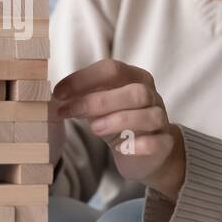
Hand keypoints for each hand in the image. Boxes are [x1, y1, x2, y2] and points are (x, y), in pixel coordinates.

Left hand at [52, 59, 185, 196]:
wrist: (149, 152)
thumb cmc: (119, 122)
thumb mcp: (100, 105)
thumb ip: (84, 96)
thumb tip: (56, 94)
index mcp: (135, 78)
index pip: (112, 69)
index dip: (82, 79)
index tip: (58, 93)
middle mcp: (151, 95)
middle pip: (134, 91)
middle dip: (97, 101)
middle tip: (70, 111)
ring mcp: (161, 120)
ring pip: (148, 115)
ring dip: (118, 120)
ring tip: (94, 129)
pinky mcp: (164, 144)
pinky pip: (157, 142)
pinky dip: (139, 145)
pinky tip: (121, 148)